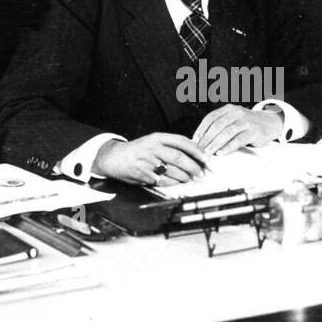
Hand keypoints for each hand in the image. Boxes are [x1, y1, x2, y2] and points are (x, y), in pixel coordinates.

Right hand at [92, 133, 209, 185]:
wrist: (115, 158)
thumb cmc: (138, 150)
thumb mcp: (152, 141)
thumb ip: (171, 145)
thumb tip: (195, 151)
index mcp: (157, 137)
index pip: (181, 141)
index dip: (196, 150)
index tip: (206, 158)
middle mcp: (153, 148)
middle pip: (179, 157)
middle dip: (193, 167)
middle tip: (201, 173)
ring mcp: (148, 162)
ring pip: (173, 170)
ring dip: (186, 177)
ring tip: (191, 179)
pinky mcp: (144, 175)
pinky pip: (164, 181)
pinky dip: (174, 183)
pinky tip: (179, 183)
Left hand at [193, 104, 283, 155]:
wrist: (269, 123)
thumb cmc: (246, 125)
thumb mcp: (233, 120)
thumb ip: (220, 126)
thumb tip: (201, 141)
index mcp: (228, 109)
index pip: (211, 118)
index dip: (201, 129)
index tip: (195, 141)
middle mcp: (236, 113)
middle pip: (217, 125)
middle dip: (207, 139)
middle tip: (199, 150)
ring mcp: (246, 121)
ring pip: (227, 132)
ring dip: (215, 144)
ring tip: (208, 153)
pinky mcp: (254, 131)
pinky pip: (238, 139)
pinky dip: (228, 147)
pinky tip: (221, 153)